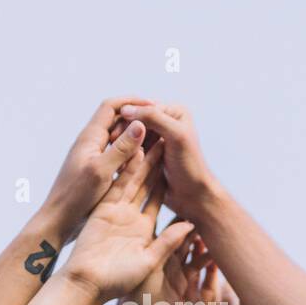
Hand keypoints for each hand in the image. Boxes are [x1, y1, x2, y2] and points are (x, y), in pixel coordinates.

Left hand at [43, 98, 151, 241]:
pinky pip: (117, 155)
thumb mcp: (101, 172)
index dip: (132, 102)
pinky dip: (132, 153)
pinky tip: (146, 162)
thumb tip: (140, 124)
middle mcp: (90, 144)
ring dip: (136, 136)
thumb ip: (121, 148)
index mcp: (89, 138)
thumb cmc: (75, 199)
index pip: (111, 106)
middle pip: (115, 119)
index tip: (154, 106)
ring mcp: (93, 157)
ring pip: (118, 138)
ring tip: (159, 139)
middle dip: (137, 117)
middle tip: (161, 122)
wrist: (57, 222)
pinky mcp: (96, 171)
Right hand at [63, 141, 193, 302]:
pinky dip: (123, 170)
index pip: (158, 200)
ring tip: (151, 140)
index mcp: (143, 230)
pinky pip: (115, 187)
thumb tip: (189, 226)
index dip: (168, 183)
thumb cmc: (118, 281)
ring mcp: (114, 213)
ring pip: (130, 182)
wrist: (87, 285)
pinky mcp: (101, 211)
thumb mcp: (149, 261)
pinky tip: (132, 153)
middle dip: (155, 164)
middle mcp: (129, 218)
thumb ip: (168, 242)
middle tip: (165, 141)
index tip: (178, 164)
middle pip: (145, 186)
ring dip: (140, 162)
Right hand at [119, 102, 218, 221]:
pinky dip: (125, 155)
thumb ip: (154, 118)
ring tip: (113, 157)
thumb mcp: (176, 136)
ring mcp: (157, 139)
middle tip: (111, 147)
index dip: (127, 120)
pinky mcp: (151, 154)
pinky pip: (133, 150)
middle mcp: (166, 122)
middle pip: (135, 121)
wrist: (194, 196)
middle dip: (123, 133)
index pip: (143, 108)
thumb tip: (125, 108)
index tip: (114, 136)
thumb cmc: (190, 166)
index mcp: (175, 111)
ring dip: (122, 145)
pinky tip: (118, 165)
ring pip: (132, 136)